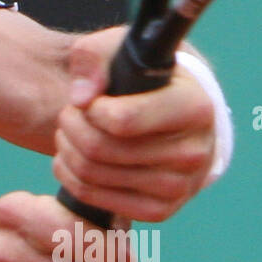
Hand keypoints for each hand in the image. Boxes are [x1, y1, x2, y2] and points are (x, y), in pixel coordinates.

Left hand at [52, 26, 215, 222]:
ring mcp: (180, 187)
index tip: (92, 99)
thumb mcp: (122, 50)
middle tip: (70, 113)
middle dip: (71, 126)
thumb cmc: (145, 79)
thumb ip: (94, 57)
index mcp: (195, 108)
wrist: (175, 119)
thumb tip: (81, 97)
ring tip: (69, 131)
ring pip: (92, 173)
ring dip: (67, 148)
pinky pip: (95, 198)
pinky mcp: (160, 210)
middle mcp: (195, 152)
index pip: (123, 120)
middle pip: (100, 148)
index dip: (91, 109)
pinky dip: (71, 176)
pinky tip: (72, 156)